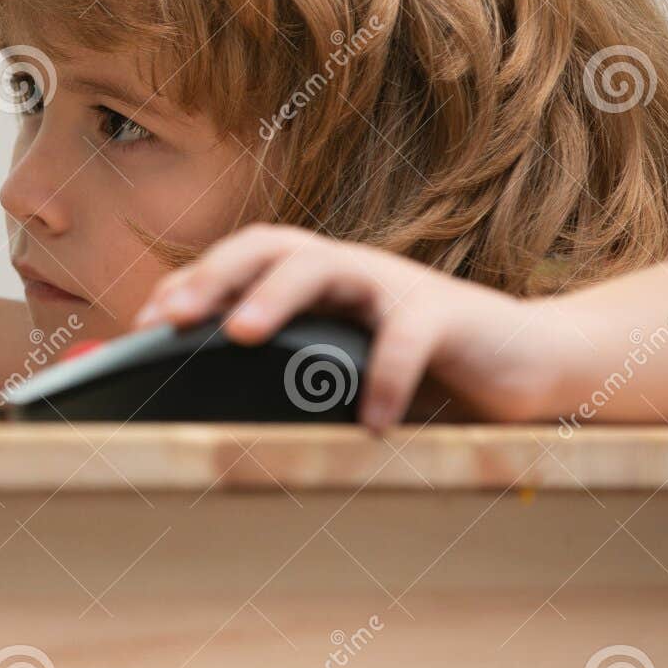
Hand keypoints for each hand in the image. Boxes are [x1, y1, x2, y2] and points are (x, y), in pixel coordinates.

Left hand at [132, 225, 560, 429]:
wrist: (526, 360)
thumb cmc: (418, 367)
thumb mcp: (341, 366)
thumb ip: (285, 373)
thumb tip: (199, 406)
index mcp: (315, 280)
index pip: (239, 261)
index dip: (188, 284)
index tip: (141, 325)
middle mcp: (347, 270)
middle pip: (271, 245)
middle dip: (215, 274)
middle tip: (173, 317)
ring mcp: (396, 285)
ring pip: (326, 265)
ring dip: (276, 296)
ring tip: (241, 334)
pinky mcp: (447, 314)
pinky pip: (409, 335)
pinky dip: (386, 377)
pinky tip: (370, 422)